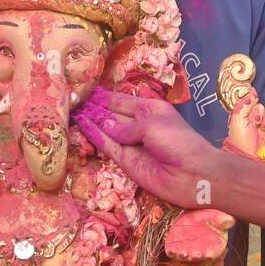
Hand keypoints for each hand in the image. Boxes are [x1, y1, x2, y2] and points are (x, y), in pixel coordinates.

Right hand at [75, 90, 220, 208]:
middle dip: (94, 108)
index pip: (122, 101)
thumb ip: (125, 126)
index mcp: (150, 109)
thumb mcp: (151, 125)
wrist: (193, 174)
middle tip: (72, 100)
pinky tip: (81, 125)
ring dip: (90, 122)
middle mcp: (139, 125)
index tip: (85, 91)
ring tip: (71, 110)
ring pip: (106, 130)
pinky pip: (107, 146)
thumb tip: (103, 125)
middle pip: (111, 114)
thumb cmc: (178, 141)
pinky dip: (94, 137)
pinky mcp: (126, 161)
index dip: (104, 97)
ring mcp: (131, 144)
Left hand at [164, 208, 233, 262]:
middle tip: (193, 254)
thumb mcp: (217, 217)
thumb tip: (230, 220)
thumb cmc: (210, 218)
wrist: (194, 215)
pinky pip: (172, 251)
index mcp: (212, 246)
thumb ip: (223, 220)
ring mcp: (186, 250)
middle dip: (194, 257)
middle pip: (197, 258)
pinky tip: (170, 249)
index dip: (210, 254)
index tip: (208, 254)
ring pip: (184, 256)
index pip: (212, 253)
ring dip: (182, 256)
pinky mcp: (174, 246)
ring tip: (182, 253)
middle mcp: (199, 251)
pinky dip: (171, 252)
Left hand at [225, 90, 264, 165]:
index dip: (256, 107)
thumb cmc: (240, 140)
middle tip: (258, 123)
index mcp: (249, 118)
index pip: (257, 105)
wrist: (249, 158)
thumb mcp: (238, 120)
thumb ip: (244, 104)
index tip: (254, 113)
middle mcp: (260, 123)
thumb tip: (251, 90)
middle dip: (264, 116)